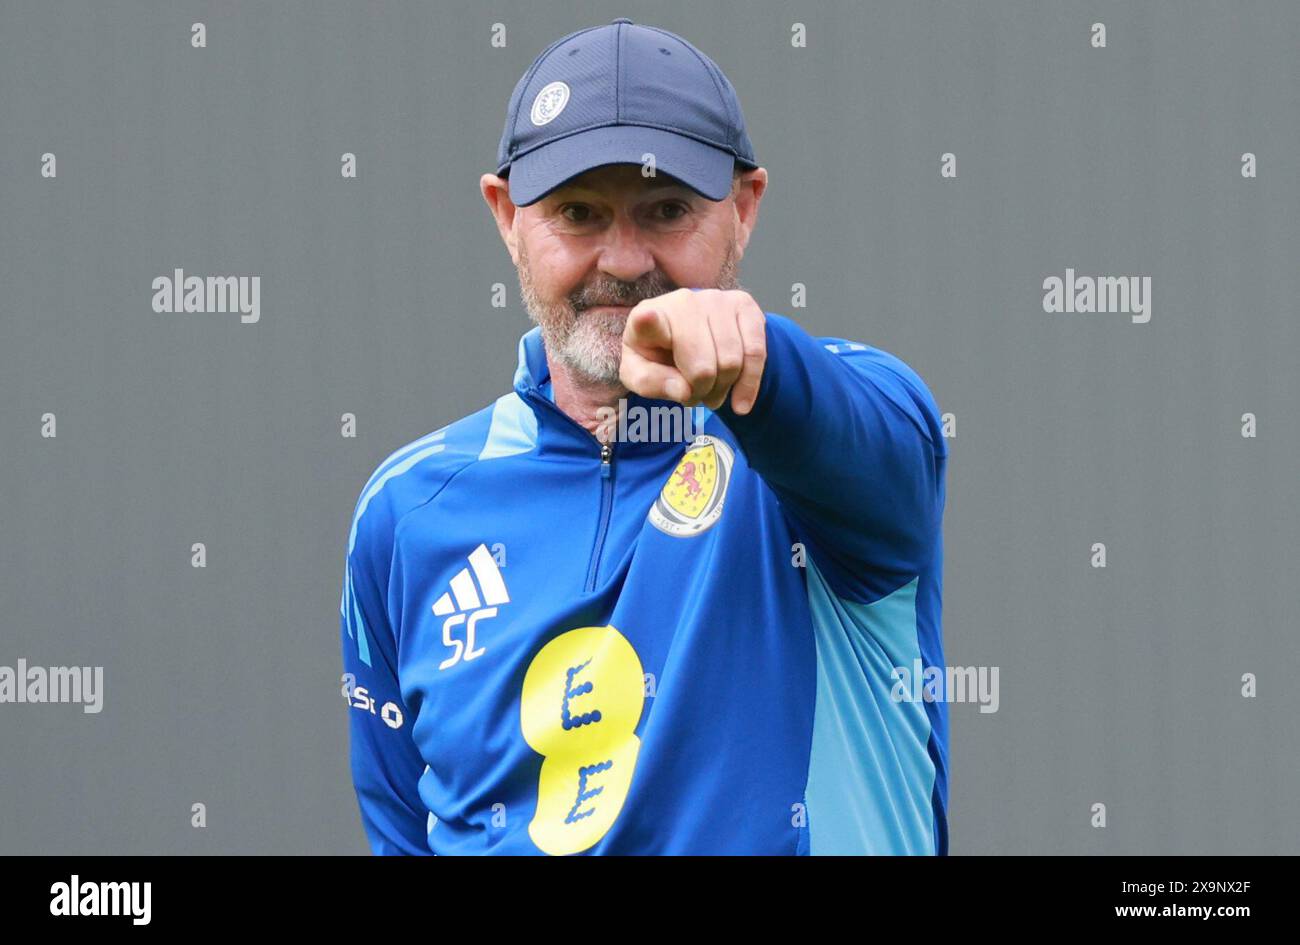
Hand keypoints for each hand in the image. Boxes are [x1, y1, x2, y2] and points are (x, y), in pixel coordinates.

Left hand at [619, 288, 766, 413]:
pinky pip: (756, 352)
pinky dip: (750, 383)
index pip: (647, 320)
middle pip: (702, 367)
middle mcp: (682, 302)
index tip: (647, 318)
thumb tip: (684, 391)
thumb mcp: (640, 375)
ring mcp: (715, 300)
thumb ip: (651, 384)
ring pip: (732, 362)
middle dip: (702, 393)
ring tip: (713, 392)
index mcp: (647, 318)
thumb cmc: (659, 354)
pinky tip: (741, 402)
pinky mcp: (743, 304)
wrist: (687, 334)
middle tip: (696, 396)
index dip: (648, 321)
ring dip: (724, 389)